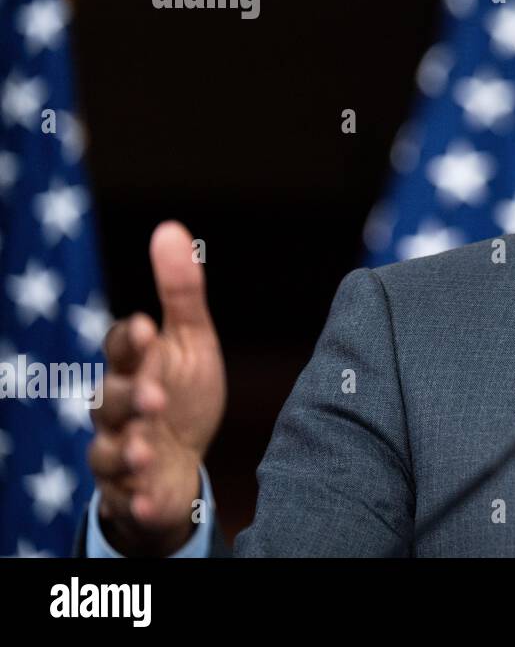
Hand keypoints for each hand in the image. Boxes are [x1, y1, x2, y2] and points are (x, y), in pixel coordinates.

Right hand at [89, 221, 226, 555]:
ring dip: (125, 451)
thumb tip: (170, 228)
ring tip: (144, 449)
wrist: (178, 465)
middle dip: (129, 397)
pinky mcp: (129, 492)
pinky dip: (135, 501)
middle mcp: (117, 410)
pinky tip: (146, 501)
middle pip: (109, 400)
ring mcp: (119, 452)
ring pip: (109, 452)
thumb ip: (180, 292)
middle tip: (153, 397)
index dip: (128, 340)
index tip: (145, 326)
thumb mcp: (190, 342)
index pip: (120, 349)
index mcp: (133, 368)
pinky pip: (125, 499)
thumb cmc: (181, 393)